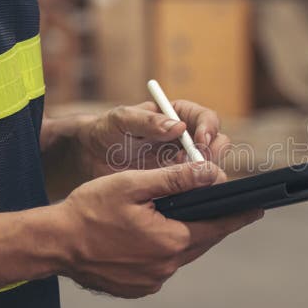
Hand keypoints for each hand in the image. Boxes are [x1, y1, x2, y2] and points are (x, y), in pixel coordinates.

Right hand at [56, 161, 262, 297]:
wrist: (54, 244)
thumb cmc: (89, 209)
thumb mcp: (134, 185)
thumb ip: (175, 179)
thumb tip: (210, 172)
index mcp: (171, 240)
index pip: (217, 226)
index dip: (239, 215)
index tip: (259, 208)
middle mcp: (166, 266)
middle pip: (201, 240)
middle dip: (212, 222)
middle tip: (223, 207)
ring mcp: (152, 281)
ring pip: (182, 253)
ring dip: (185, 235)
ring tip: (182, 217)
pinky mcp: (138, 288)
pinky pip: (162, 267)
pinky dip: (164, 250)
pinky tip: (153, 236)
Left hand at [78, 101, 231, 176]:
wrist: (90, 158)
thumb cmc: (105, 130)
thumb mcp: (122, 120)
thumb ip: (148, 122)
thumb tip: (178, 127)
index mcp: (178, 115)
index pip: (206, 118)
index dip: (209, 128)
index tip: (200, 141)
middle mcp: (186, 137)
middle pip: (217, 142)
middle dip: (213, 153)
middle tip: (199, 163)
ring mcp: (183, 161)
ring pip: (210, 166)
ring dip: (205, 172)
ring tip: (186, 177)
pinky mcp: (176, 181)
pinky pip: (194, 185)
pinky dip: (193, 189)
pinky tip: (180, 192)